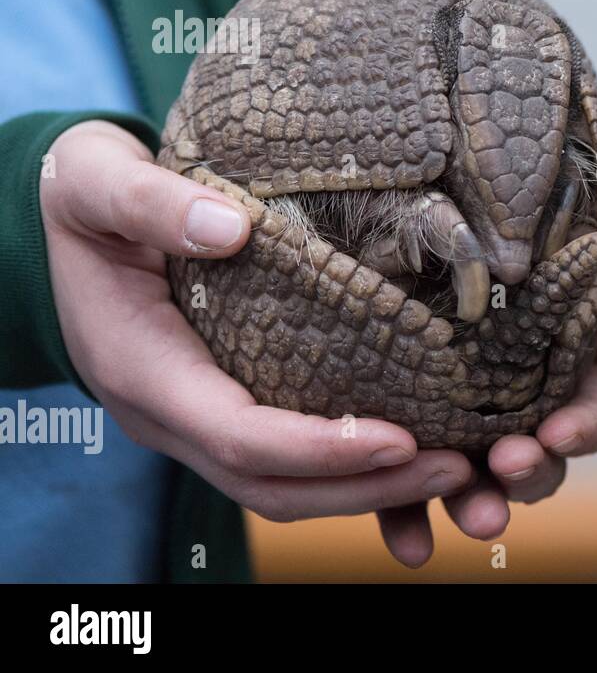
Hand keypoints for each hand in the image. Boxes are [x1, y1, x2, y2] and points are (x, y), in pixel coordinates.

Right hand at [41, 121, 596, 567]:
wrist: (64, 221)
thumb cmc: (86, 196)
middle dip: (365, 488)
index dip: (319, 448)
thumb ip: (149, 202)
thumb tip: (229, 228)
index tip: (399, 437)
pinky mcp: (228, 405)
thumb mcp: (99, 182)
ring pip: (285, 487)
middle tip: (456, 466)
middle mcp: (171, 413)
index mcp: (143, 368)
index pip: (238, 435)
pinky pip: (291, 460)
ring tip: (457, 469)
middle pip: (273, 485)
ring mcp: (199, 418)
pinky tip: (418, 448)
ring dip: (369, 490)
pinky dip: (352, 469)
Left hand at [376, 245, 596, 566]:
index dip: (584, 426)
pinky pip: (411, 497)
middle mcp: (521, 414)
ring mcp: (467, 437)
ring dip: (484, 507)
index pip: (592, 412)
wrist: (412, 226)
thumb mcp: (560, 238)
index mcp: (564, 372)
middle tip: (510, 464)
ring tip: (478, 518)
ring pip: (485, 488)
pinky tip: (412, 549)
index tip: (559, 430)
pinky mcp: (409, 449)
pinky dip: (413, 526)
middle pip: (544, 461)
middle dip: (533, 472)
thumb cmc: (502, 235)